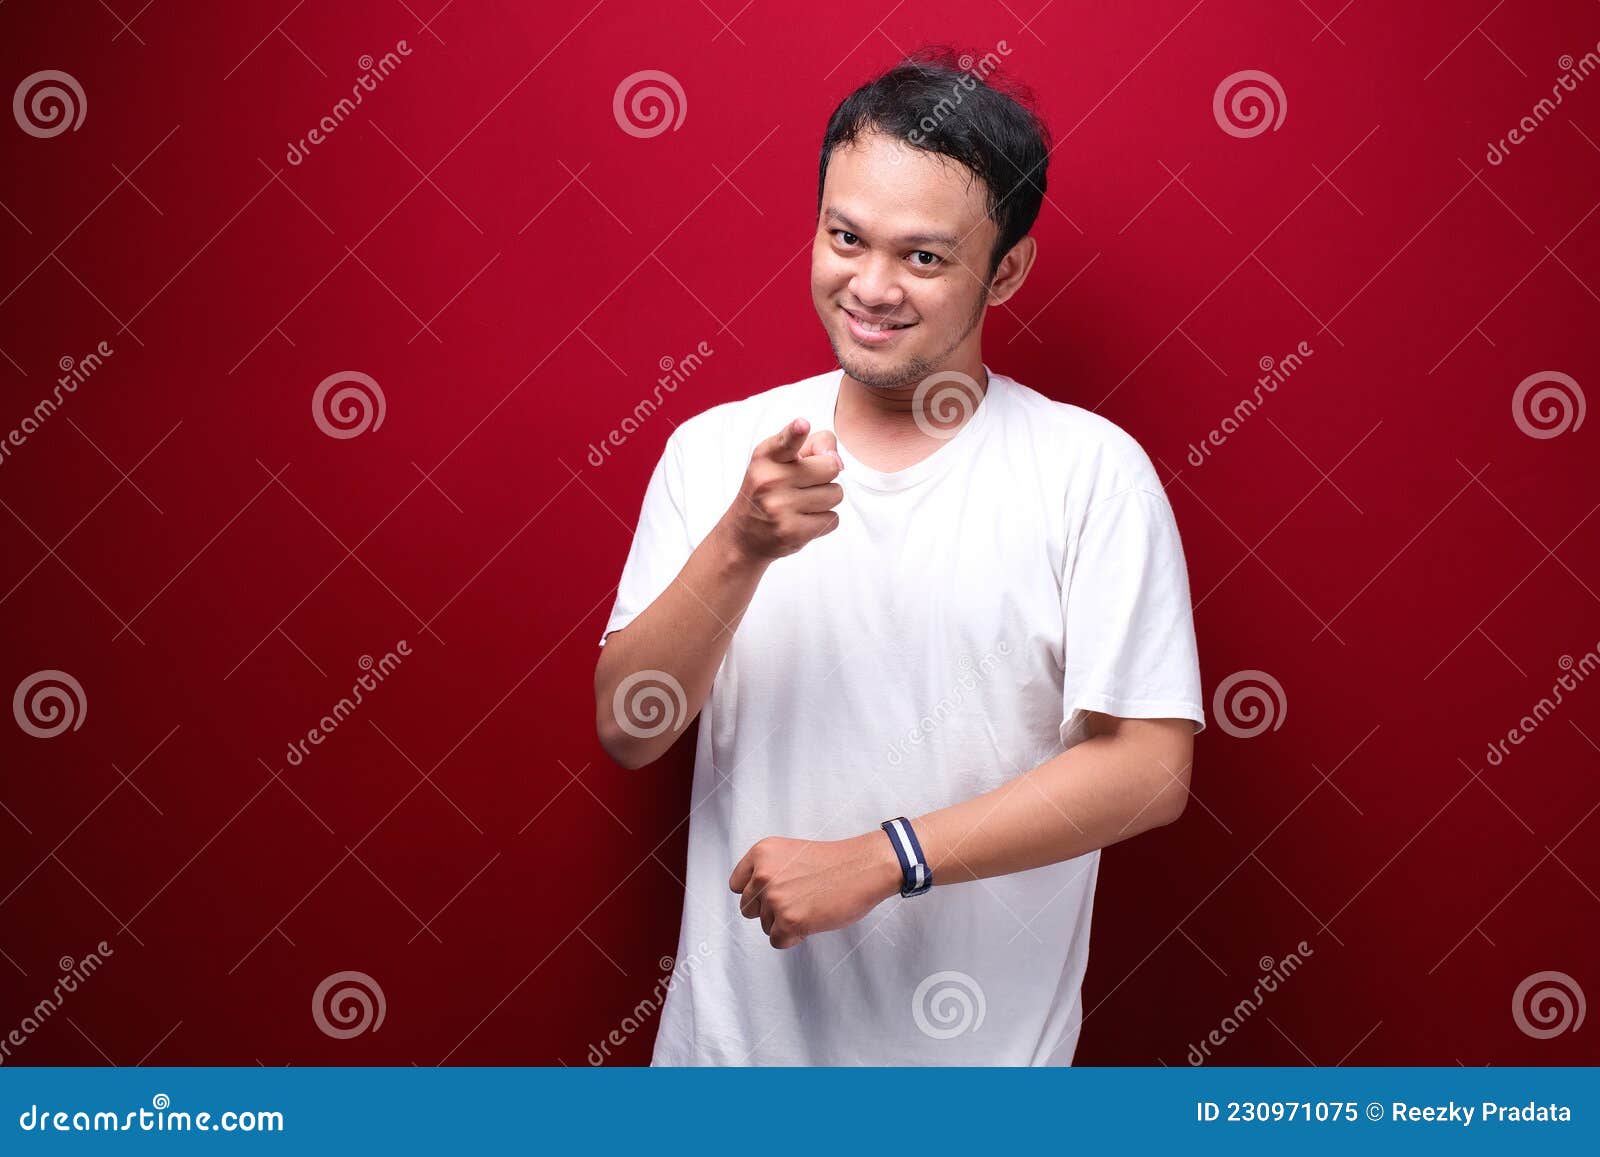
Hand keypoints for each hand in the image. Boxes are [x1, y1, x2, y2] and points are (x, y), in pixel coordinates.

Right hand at [715, 418, 843, 563]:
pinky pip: (833, 519)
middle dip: (826, 475)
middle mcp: (770, 481)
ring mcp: (780, 508)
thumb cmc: (770, 489)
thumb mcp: (780, 461)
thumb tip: (837, 460)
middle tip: (804, 485)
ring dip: (826, 499)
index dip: (795, 432)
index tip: (802, 424)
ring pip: (836, 494)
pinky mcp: (792, 532)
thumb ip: (813, 446)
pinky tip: (803, 520)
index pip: (785, 442)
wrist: (744, 536)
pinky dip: (824, 520)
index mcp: (766, 458)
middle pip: (830, 467)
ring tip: (802, 503)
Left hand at [729, 831, 903, 948]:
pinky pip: (777, 941)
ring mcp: (774, 898)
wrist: (864, 868)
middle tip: (797, 901)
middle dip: (769, 910)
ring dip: (784, 923)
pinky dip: (793, 937)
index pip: (737, 885)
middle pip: (748, 908)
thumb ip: (767, 870)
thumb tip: (752, 897)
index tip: (772, 893)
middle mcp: (762, 874)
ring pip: (765, 926)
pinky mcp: (789, 921)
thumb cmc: (834, 862)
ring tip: (809, 906)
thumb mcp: (789, 853)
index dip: (755, 893)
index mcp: (761, 853)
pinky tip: (811, 921)